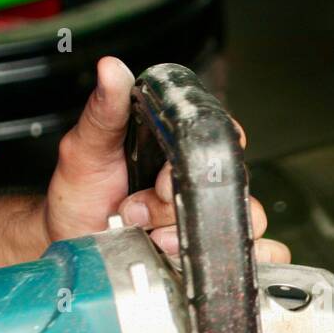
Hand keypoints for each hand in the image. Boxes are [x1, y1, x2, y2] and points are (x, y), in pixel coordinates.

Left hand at [42, 56, 290, 262]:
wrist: (71, 244)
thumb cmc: (81, 195)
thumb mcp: (85, 149)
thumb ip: (104, 111)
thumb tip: (111, 70)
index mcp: (180, 150)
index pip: (223, 137)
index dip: (208, 149)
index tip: (171, 169)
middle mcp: (202, 182)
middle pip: (229, 186)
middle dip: (178, 203)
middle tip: (137, 208)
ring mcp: (212, 219)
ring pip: (244, 222)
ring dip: (194, 236)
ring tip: (155, 240)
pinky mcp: (217, 255)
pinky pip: (262, 255)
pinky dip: (242, 261)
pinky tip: (192, 260)